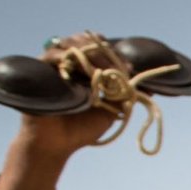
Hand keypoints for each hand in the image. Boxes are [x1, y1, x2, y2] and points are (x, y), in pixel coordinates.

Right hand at [0, 33, 122, 189]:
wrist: (57, 146)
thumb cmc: (81, 130)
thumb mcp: (110, 112)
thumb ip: (125, 97)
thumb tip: (150, 88)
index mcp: (86, 72)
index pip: (100, 50)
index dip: (115, 55)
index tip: (128, 68)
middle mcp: (70, 66)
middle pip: (84, 41)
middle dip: (103, 52)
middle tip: (115, 67)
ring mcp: (54, 67)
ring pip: (69, 43)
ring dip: (88, 52)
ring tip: (101, 67)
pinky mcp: (39, 71)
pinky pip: (51, 55)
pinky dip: (67, 57)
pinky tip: (81, 70)